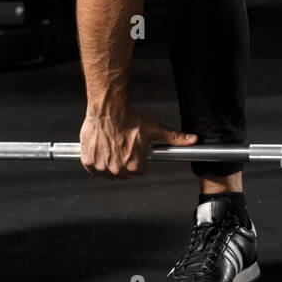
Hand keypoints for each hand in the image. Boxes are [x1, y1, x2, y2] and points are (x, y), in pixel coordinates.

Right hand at [79, 107, 196, 178]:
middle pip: (123, 173)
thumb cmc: (129, 118)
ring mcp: (102, 167)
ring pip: (108, 173)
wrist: (108, 109)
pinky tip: (102, 148)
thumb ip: (175, 138)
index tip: (135, 149)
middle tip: (123, 145)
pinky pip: (93, 169)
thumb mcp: (155, 129)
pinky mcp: (89, 162)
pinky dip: (96, 161)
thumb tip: (192, 140)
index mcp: (135, 166)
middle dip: (124, 161)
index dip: (138, 158)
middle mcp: (118, 170)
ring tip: (113, 146)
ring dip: (109, 163)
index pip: (139, 170)